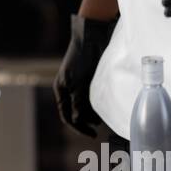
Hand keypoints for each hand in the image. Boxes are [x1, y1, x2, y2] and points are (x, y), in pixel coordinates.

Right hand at [53, 14, 117, 137]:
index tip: (92, 134)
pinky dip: (100, 104)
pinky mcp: (93, 80)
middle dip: (88, 121)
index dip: (79, 127)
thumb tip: (79, 120)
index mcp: (62, 90)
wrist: (91, 37)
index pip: (68, 116)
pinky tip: (108, 106)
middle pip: (78, 113)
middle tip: (101, 125)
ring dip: (95, 114)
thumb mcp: (75, 82)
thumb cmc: (79, 58)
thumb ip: (77, 102)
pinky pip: (95, 98)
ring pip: (88, 107)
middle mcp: (71, 90)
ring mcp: (82, 85)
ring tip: (106, 116)